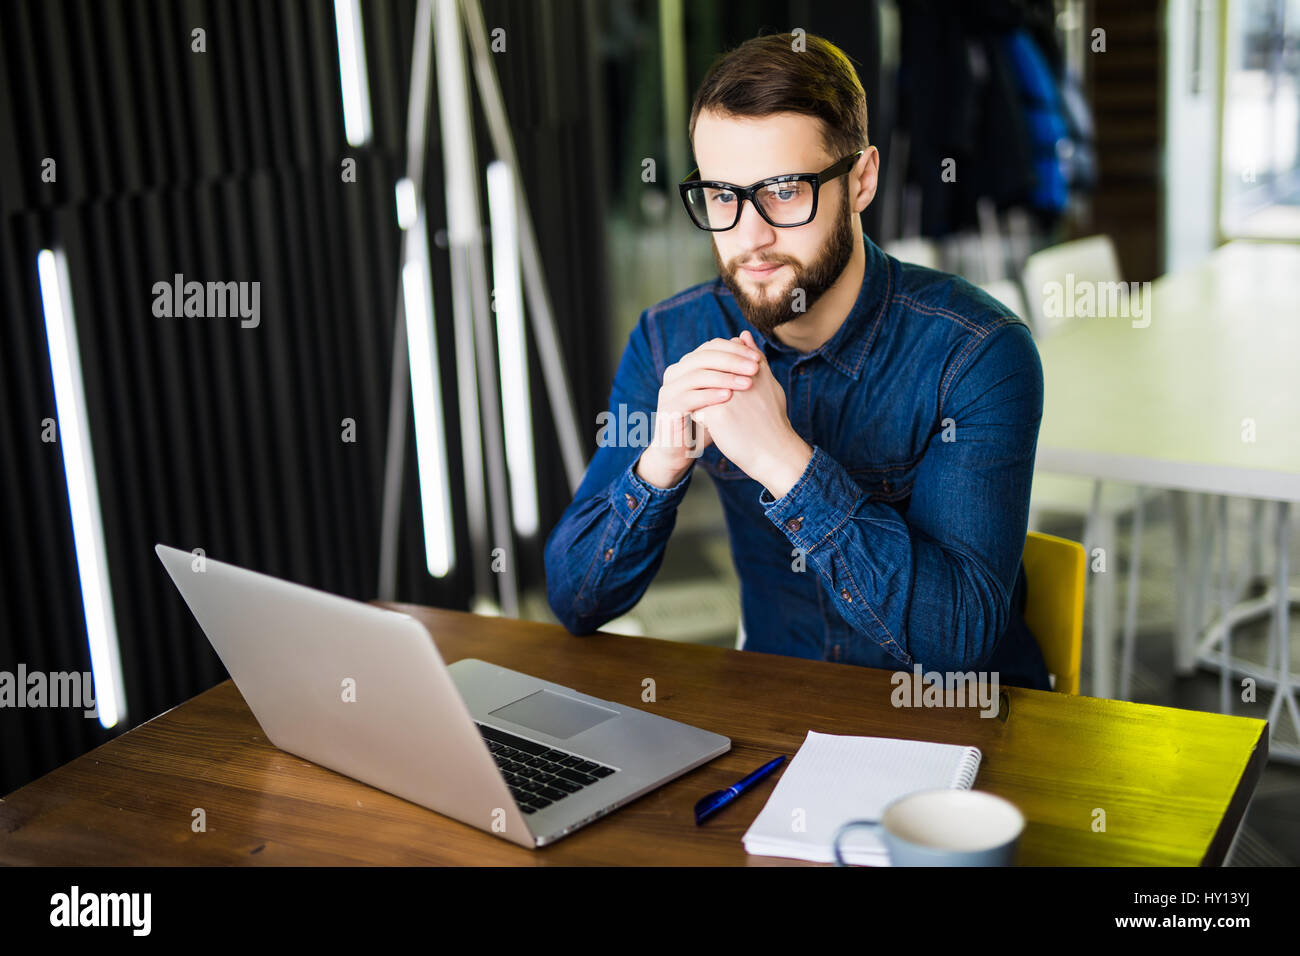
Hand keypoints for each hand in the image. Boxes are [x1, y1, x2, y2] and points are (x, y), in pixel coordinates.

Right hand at [636, 336, 760, 487]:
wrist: (683, 450)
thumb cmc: (707, 420)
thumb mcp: (724, 393)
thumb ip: (734, 368)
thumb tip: (746, 338)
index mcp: (687, 364)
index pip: (711, 346)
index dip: (735, 349)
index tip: (759, 358)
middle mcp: (675, 372)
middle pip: (704, 356)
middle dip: (732, 361)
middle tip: (755, 368)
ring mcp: (668, 389)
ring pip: (697, 375)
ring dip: (724, 377)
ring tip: (747, 383)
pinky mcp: (667, 408)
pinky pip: (689, 397)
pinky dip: (709, 395)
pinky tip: (728, 397)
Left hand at [691, 330, 812, 497]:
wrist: (774, 452)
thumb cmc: (772, 421)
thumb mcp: (768, 384)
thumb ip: (754, 358)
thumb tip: (741, 334)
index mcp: (753, 368)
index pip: (724, 356)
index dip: (718, 372)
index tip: (723, 391)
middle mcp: (740, 378)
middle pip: (708, 371)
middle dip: (706, 385)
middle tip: (720, 407)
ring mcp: (728, 394)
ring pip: (700, 389)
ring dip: (700, 399)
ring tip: (716, 417)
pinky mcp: (717, 413)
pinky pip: (696, 408)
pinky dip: (698, 416)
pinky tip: (708, 428)